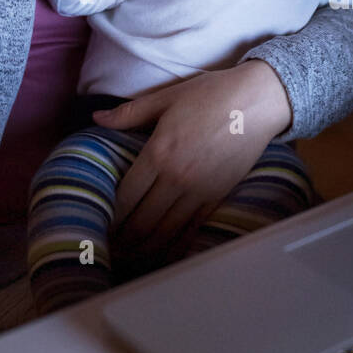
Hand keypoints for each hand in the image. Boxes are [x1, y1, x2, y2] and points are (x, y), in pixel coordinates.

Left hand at [92, 59, 290, 268]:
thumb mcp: (165, 98)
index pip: (125, 196)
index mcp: (158, 153)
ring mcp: (199, 192)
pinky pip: (190, 230)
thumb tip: (96, 118)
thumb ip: (128, 113)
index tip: (97, 222)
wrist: (255, 102)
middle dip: (122, 239)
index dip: (108, 214)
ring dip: (143, 249)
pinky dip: (173, 246)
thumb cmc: (210, 95)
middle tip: (108, 248)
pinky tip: (161, 253)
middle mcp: (177, 178)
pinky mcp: (217, 198)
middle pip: (141, 222)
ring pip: (165, 232)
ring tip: (127, 258)